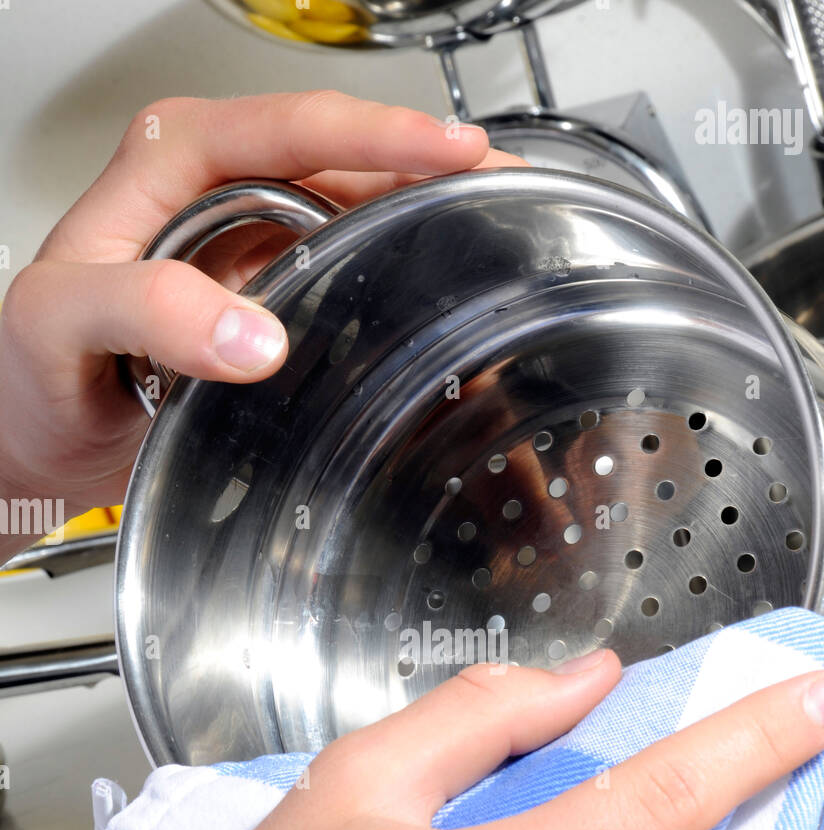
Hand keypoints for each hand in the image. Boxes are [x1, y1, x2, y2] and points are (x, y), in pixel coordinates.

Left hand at [0, 92, 520, 554]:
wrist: (32, 437)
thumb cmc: (24, 370)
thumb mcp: (60, 324)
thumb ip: (144, 312)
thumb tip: (256, 334)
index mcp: (167, 166)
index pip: (288, 128)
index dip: (377, 134)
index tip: (449, 153)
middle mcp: (216, 193)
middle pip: (342, 158)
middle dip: (428, 169)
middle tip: (505, 193)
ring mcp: (248, 244)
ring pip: (355, 210)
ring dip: (425, 221)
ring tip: (497, 234)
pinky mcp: (269, 295)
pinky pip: (348, 270)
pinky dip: (400, 278)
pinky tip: (439, 296)